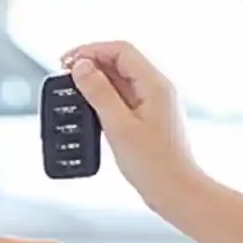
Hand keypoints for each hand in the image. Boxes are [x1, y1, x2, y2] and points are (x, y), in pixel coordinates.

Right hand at [59, 41, 202, 209]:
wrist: (177, 192)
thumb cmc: (155, 165)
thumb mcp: (119, 126)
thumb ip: (99, 93)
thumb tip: (82, 67)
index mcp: (155, 85)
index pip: (121, 50)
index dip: (91, 50)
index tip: (68, 61)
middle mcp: (158, 89)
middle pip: (121, 61)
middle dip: (92, 63)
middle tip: (65, 74)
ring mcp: (155, 103)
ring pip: (121, 78)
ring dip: (96, 80)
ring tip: (74, 91)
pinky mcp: (149, 117)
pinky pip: (124, 96)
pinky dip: (104, 97)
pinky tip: (90, 109)